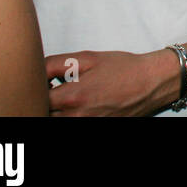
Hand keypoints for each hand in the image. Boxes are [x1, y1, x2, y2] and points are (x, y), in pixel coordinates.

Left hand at [45, 49, 178, 115]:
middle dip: (44, 103)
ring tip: (65, 100)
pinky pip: (73, 124)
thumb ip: (56, 63)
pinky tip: (77, 107)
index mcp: (72, 96)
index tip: (43, 82)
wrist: (151, 83)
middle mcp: (76, 116)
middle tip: (52, 91)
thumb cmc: (122, 68)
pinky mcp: (96, 128)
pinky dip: (70, 116)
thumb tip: (35, 69)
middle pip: (44, 114)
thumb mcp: (89, 58)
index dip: (35, 89)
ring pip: (56, 122)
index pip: (38, 99)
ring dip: (55, 112)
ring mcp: (87, 125)